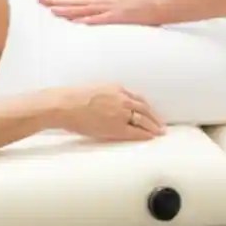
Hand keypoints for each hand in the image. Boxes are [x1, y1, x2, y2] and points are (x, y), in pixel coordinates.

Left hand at [36, 0, 161, 25]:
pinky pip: (100, 20)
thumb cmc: (132, 7)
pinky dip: (88, 21)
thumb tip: (81, 15)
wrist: (152, 5)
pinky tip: (77, 23)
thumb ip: (96, 7)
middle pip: (73, 0)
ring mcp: (107, 8)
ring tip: (51, 10)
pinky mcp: (116, 17)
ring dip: (67, 9)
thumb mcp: (110, 2)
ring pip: (83, 8)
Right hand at [44, 84, 165, 140]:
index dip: (146, 106)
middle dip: (154, 117)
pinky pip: (136, 131)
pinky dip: (145, 134)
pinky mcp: (117, 127)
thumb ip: (105, 96)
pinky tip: (150, 137)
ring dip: (153, 126)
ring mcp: (121, 113)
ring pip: (144, 119)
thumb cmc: (72, 99)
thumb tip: (107, 104)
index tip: (150, 111)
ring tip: (159, 132)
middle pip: (144, 108)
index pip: (137, 98)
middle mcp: (122, 99)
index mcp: (116, 88)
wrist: (64, 105)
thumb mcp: (93, 90)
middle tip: (160, 123)